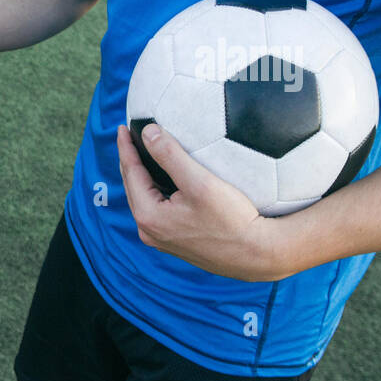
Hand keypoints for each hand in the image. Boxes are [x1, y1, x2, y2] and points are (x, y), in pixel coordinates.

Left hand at [117, 122, 286, 281]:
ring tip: (142, 154)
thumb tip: (147, 133)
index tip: (122, 127)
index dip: (127, 147)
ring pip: (144, 199)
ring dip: (142, 176)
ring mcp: (161, 239)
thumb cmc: (232, 219)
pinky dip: (155, 190)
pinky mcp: (175, 241)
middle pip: (134, 187)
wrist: (258, 254)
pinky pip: (157, 210)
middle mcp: (149, 231)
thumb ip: (170, 155)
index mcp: (149, 215)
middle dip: (131, 161)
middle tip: (129, 137)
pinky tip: (162, 180)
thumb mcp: (200, 182)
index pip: (131, 173)